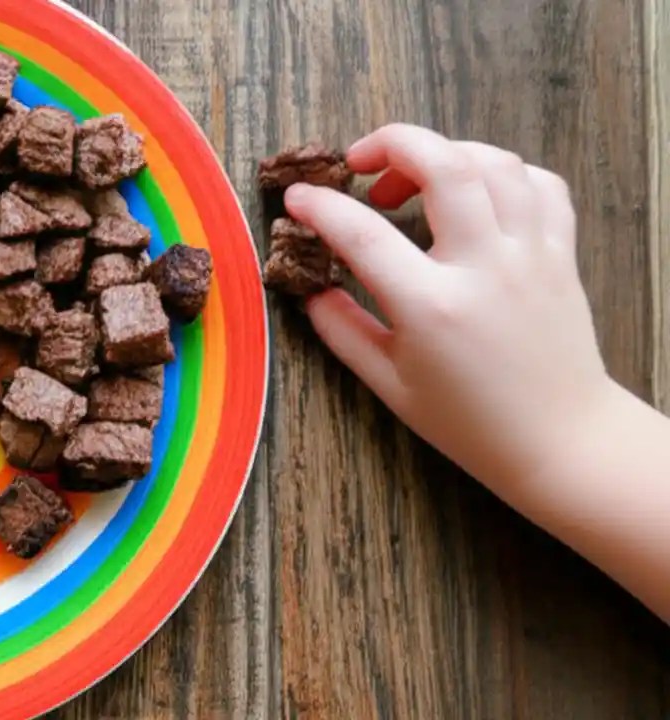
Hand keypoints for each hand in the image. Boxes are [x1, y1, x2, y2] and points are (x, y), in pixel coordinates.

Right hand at [284, 123, 614, 491]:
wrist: (560, 442)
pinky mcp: (560, 254)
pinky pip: (540, 185)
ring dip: (445, 153)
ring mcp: (529, 255)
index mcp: (432, 308)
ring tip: (413, 179)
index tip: (297, 199)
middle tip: (359, 163)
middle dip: (392, 143)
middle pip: (444, 165)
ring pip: (494, 162)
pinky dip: (502, 172)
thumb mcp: (390, 386)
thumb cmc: (470, 422)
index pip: (363, 234)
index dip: (320, 208)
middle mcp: (484, 268)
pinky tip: (474, 192)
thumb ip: (343, 332)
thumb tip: (311, 292)